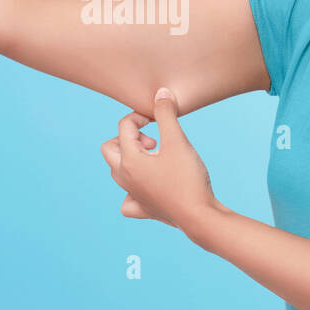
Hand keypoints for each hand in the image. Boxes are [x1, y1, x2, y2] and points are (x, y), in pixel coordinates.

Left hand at [99, 87, 218, 241]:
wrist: (199, 216)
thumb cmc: (187, 178)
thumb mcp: (177, 140)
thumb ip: (166, 114)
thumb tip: (161, 93)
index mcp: (128, 160)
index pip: (125, 127)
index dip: (141, 116)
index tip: (160, 118)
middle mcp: (124, 178)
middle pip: (110, 149)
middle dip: (129, 138)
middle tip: (153, 141)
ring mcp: (132, 196)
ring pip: (117, 171)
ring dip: (131, 159)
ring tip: (157, 158)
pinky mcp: (144, 210)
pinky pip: (128, 200)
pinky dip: (133, 191)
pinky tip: (148, 187)